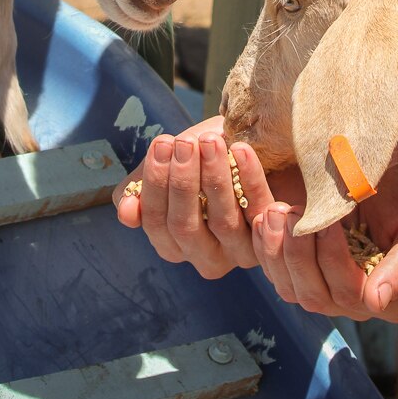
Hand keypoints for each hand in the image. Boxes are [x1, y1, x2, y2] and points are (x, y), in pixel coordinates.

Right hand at [113, 116, 300, 279]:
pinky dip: (249, 177)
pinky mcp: (272, 235)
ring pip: (223, 220)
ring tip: (210, 141)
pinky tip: (240, 149)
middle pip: (185, 226)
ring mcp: (240, 252)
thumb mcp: (170, 169)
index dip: (155, 183)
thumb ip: (143, 189)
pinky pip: (258, 208)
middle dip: (182, 181)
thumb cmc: (206, 159)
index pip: (155, 221)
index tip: (161, 143)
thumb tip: (125, 210)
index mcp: (174, 245)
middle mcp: (205, 257)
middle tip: (183, 142)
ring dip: (214, 177)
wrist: (256, 147)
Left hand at [252, 141, 397, 322]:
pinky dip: (264, 246)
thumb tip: (376, 302)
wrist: (393, 165)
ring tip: (274, 213)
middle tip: (290, 214)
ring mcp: (324, 286)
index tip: (327, 221)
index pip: (352, 294)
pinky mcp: (300, 266)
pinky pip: (275, 269)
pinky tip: (261, 218)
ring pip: (289, 287)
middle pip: (315, 295)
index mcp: (388, 298)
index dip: (334, 260)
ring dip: (276, 251)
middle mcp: (354, 301)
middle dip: (299, 255)